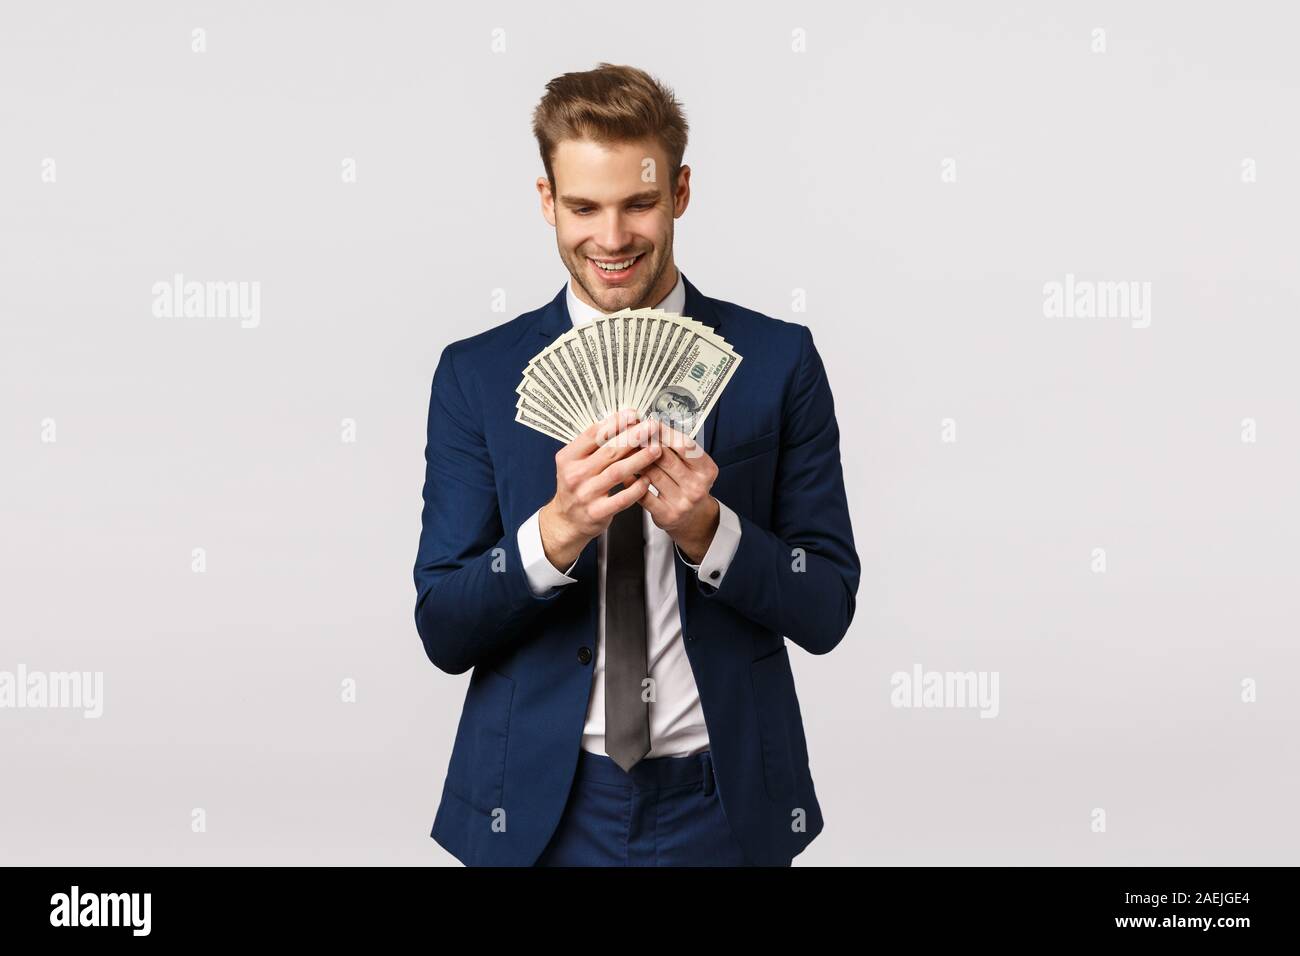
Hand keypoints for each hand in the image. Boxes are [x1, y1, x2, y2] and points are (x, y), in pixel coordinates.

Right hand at [538, 410, 661, 570]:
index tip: (633, 414)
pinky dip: (636, 488)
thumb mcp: (575, 463)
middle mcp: (575, 475)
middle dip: (633, 437)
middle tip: (651, 427)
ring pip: (617, 472)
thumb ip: (594, 446)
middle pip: (608, 451)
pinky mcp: (597, 512)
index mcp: (568, 458)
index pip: (592, 435)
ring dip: (640, 459)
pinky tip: (648, 479)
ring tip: (656, 449)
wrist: (566, 521)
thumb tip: (623, 423)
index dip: (614, 423)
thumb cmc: (577, 487)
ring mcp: (586, 494)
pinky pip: (622, 498)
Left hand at [637, 420, 720, 564]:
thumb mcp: (694, 466)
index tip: (650, 423)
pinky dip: (631, 481)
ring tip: (624, 449)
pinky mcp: (666, 514)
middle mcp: (697, 486)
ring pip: (652, 474)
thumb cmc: (689, 485)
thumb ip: (678, 449)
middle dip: (646, 443)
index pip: (685, 445)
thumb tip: (652, 425)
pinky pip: (643, 494)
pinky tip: (624, 473)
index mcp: (707, 470)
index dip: (665, 432)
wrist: (694, 519)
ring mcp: (682, 502)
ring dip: (636, 460)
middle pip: (666, 458)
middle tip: (631, 433)